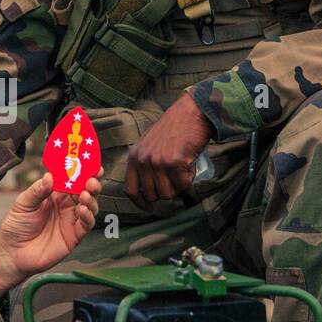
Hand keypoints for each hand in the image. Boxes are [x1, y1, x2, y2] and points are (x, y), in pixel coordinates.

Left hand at [0, 172, 100, 298]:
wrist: (12, 253)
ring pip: (89, 207)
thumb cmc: (16, 226)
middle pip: (84, 191)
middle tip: (91, 180)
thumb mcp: (23, 203)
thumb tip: (50, 176)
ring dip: (91, 199)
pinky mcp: (73, 237)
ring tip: (85, 194)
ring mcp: (70, 221)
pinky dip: (88, 216)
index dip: (81, 172)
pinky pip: (86, 225)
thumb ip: (37, 190)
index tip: (90, 164)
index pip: (71, 179)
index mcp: (54, 195)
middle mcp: (65, 206)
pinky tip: (82, 210)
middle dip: (91, 184)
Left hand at [125, 92, 213, 212]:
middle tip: (175, 176)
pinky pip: (183, 184)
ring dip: (178, 185)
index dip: (140, 203)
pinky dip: (189, 177)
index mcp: (134, 157)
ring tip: (182, 167)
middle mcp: (142, 160)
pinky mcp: (174, 163)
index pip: (130, 189)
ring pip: (167, 193)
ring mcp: (157, 162)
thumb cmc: (174, 128)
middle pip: (152, 195)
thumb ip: (146, 164)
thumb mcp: (149, 145)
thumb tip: (151, 191)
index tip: (150, 208)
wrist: (191, 112)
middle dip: (166, 190)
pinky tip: (189, 162)